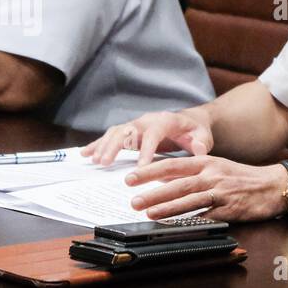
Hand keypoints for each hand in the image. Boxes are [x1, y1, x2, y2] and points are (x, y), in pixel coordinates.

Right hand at [82, 108, 214, 165]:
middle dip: (115, 146)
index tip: (140, 168)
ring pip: (115, 132)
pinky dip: (98, 144)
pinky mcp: (129, 130)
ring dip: (103, 145)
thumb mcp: (202, 136)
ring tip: (94, 161)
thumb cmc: (196, 131)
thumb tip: (199, 149)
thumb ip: (201, 143)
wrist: (189, 121)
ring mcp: (135, 124)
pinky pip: (111, 135)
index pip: (153, 134)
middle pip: (127, 130)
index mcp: (164, 120)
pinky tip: (85, 154)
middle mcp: (146, 120)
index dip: (146, 150)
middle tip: (105, 163)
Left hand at [126, 155, 287, 220]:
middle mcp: (212, 175)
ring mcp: (221, 193)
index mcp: (206, 162)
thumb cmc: (242, 177)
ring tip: (149, 214)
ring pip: (190, 200)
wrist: (273, 185)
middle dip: (153, 193)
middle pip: (178, 184)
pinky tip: (177, 227)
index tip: (130, 179)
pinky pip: (206, 217)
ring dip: (167, 208)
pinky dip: (191, 222)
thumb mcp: (216, 167)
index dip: (149, 172)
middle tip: (134, 201)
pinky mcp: (230, 209)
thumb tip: (163, 179)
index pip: (172, 165)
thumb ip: (192, 172)